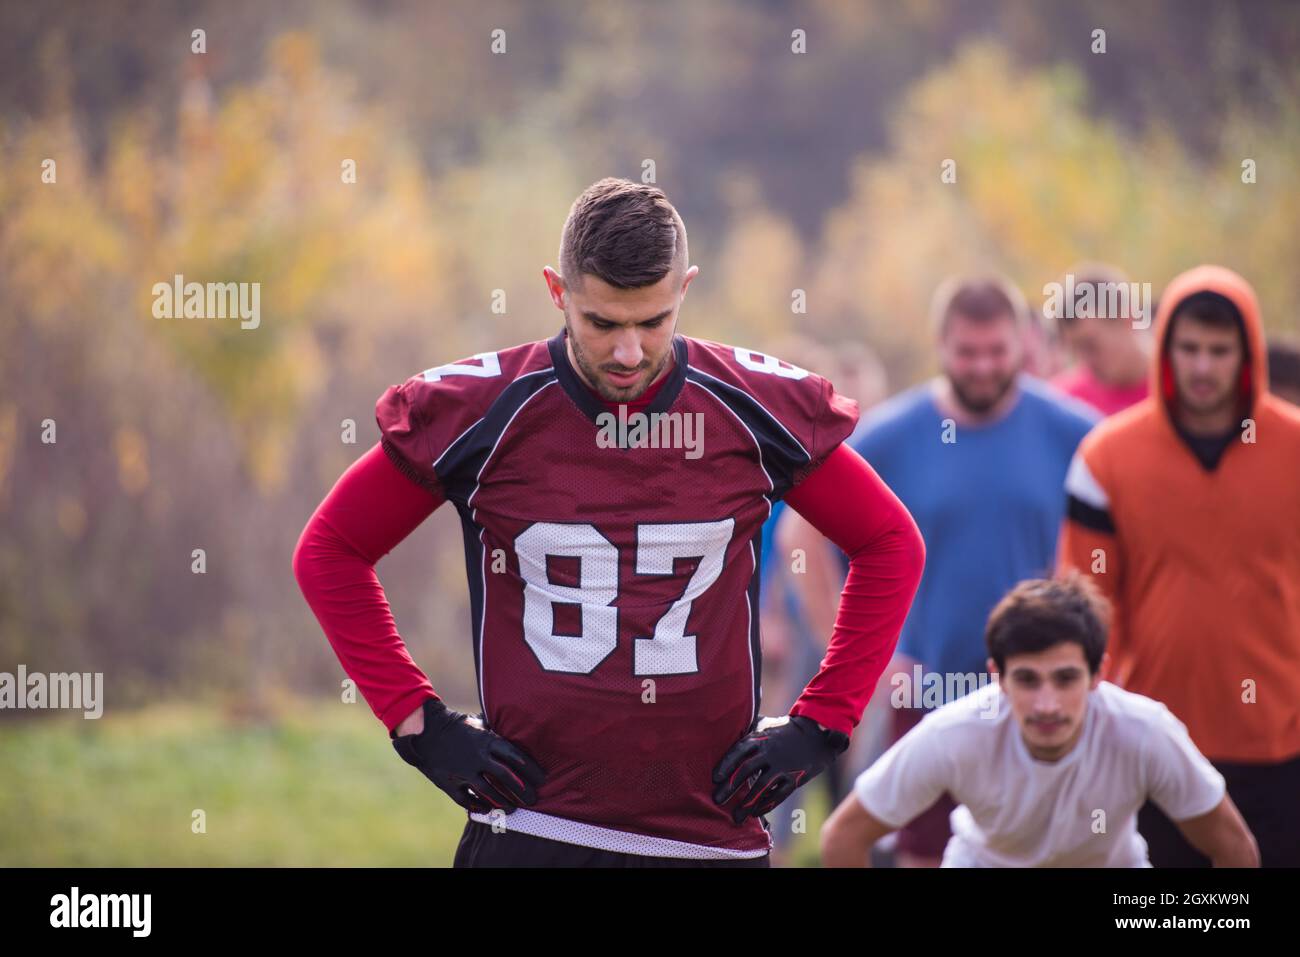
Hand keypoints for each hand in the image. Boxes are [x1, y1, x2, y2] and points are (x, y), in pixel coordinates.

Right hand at [391, 697, 544, 813]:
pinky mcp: (449, 783)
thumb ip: (496, 735)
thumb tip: (518, 737)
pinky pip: (466, 800)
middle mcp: (477, 757)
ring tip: (514, 809)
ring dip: (504, 802)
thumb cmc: (457, 726)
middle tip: (533, 800)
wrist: (425, 731)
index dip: (531, 769)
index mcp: (487, 740)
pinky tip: (488, 810)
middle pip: (506, 777)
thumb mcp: (479, 725)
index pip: (515, 757)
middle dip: (522, 790)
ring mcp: (462, 771)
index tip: (541, 779)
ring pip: (488, 791)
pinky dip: (478, 806)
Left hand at [712, 714, 849, 824]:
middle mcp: (770, 751)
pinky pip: (778, 795)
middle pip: (746, 770)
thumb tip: (725, 734)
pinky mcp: (795, 778)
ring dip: (747, 803)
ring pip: (762, 787)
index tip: (715, 779)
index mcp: (759, 738)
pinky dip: (766, 805)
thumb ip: (747, 732)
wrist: (817, 734)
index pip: (738, 751)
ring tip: (736, 816)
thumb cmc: (784, 730)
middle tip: (717, 800)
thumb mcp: (765, 725)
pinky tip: (756, 813)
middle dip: (730, 787)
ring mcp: (783, 765)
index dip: (725, 765)